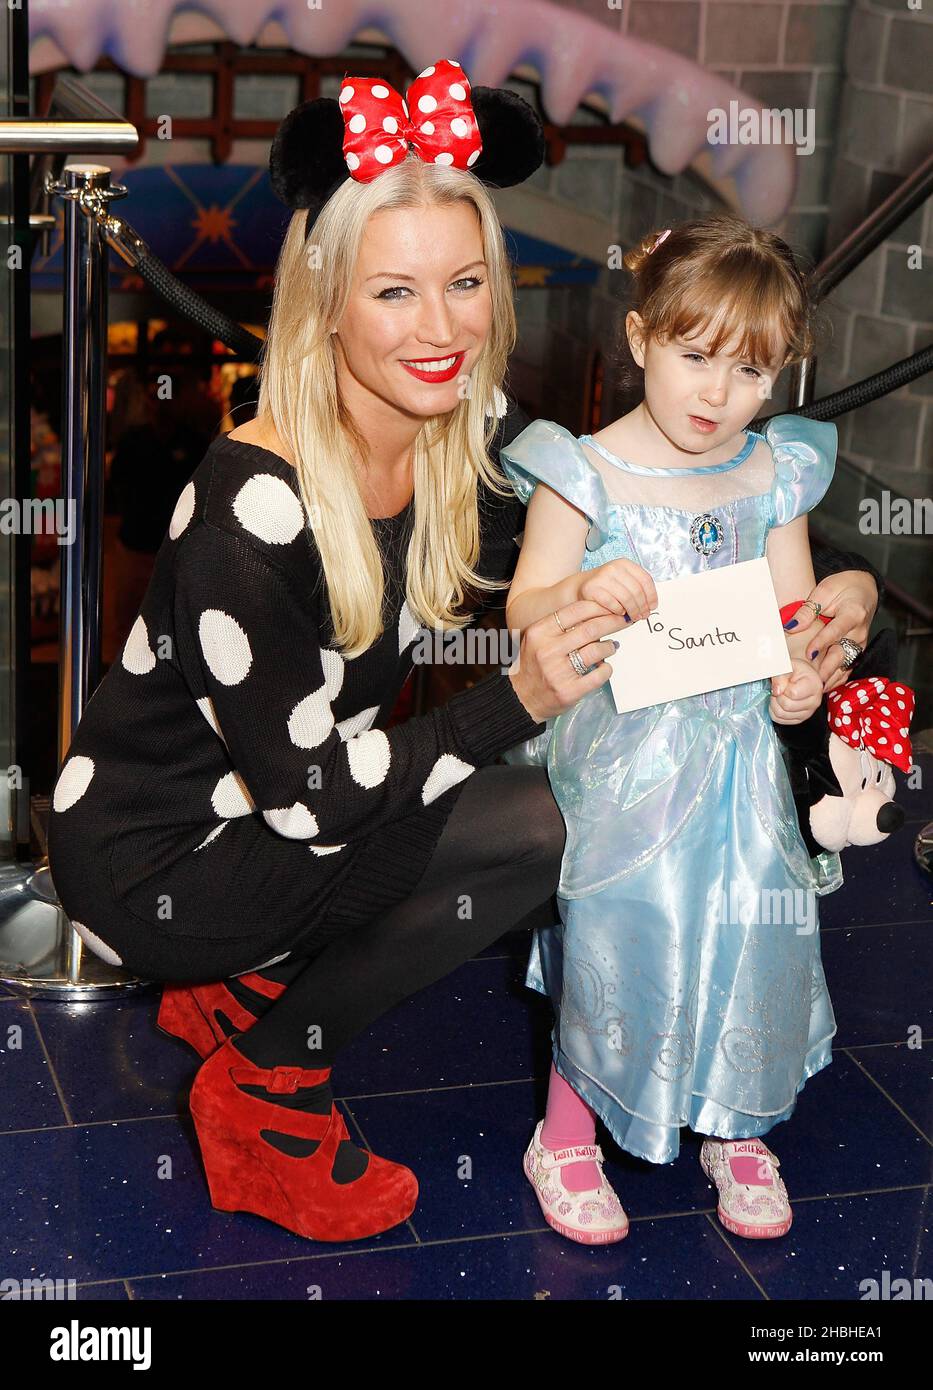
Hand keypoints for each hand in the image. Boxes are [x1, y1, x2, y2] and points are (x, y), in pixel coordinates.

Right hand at [507, 599, 626, 722]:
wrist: (519, 699)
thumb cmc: (532, 665)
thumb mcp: (536, 639)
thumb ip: (558, 626)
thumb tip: (594, 612)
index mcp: (539, 633)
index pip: (575, 611)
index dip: (598, 606)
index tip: (611, 606)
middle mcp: (547, 651)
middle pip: (590, 629)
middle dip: (613, 622)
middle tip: (623, 620)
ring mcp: (558, 672)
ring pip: (596, 650)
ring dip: (609, 646)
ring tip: (611, 646)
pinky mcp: (569, 691)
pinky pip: (598, 675)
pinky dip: (607, 669)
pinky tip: (605, 667)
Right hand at [577, 558, 657, 622]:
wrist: (583, 586)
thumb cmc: (606, 587)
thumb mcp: (624, 581)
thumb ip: (637, 589)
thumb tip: (651, 605)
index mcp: (625, 564)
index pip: (645, 579)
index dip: (652, 595)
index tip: (653, 606)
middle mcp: (614, 567)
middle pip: (637, 591)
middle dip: (642, 607)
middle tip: (643, 615)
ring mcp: (603, 577)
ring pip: (626, 598)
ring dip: (632, 611)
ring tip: (633, 617)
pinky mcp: (593, 588)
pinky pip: (612, 604)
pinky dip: (618, 611)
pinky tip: (620, 613)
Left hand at [770, 656, 822, 724]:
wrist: (800, 676)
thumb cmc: (795, 670)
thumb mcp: (787, 665)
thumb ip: (780, 676)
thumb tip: (777, 691)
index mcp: (814, 686)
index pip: (793, 694)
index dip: (783, 688)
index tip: (784, 682)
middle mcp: (814, 701)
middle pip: (787, 706)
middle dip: (777, 697)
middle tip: (779, 689)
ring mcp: (808, 712)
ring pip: (782, 714)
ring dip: (774, 704)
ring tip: (779, 695)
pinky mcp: (799, 719)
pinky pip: (780, 720)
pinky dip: (774, 711)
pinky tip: (779, 703)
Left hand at [784, 570, 878, 690]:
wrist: (863, 589)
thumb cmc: (842, 588)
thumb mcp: (824, 591)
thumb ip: (808, 610)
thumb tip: (791, 626)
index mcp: (854, 613)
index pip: (836, 631)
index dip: (822, 643)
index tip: (808, 653)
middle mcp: (860, 632)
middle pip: (842, 654)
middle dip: (825, 669)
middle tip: (808, 682)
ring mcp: (859, 644)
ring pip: (845, 665)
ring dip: (829, 678)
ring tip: (812, 690)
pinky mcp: (857, 651)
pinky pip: (847, 669)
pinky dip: (835, 679)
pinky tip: (820, 688)